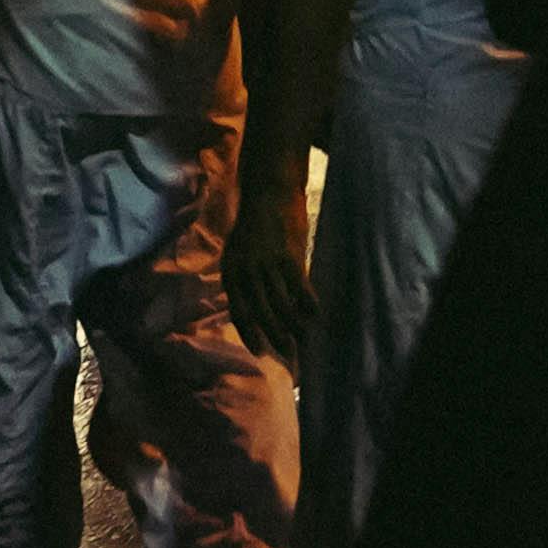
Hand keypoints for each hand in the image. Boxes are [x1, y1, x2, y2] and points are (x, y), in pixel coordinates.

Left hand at [226, 197, 314, 364]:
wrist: (268, 192)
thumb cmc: (255, 225)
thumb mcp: (239, 252)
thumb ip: (245, 278)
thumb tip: (258, 306)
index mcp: (232, 270)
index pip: (239, 311)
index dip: (250, 333)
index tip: (261, 352)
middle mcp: (247, 270)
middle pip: (262, 313)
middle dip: (276, 336)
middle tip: (289, 355)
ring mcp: (268, 264)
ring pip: (283, 305)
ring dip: (295, 326)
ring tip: (305, 339)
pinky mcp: (289, 256)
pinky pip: (300, 288)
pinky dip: (308, 304)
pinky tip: (315, 315)